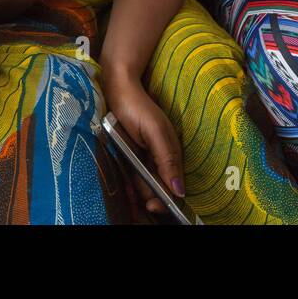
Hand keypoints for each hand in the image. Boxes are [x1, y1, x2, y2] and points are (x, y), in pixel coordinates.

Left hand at [103, 75, 184, 215]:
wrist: (118, 88)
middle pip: (159, 186)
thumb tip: (179, 189)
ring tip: (131, 208)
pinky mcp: (132, 153)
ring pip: (145, 183)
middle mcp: (160, 156)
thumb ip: (167, 159)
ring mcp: (146, 155)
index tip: (153, 206)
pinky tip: (126, 193)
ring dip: (139, 195)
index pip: (173, 183)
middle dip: (150, 200)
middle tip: (138, 211)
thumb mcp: (155, 132)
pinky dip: (131, 185)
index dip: (166, 198)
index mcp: (171, 153)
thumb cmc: (137, 107)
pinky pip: (134, 174)